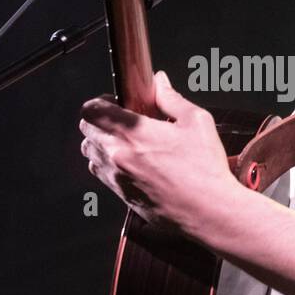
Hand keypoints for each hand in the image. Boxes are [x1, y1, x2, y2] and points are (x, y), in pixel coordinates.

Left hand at [78, 70, 241, 239]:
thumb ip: (171, 99)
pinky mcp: (122, 197)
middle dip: (99, 121)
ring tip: (126, 143)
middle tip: (122, 120)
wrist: (209, 212)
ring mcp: (117, 178)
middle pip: (86, 131)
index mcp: (133, 133)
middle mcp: (117, 155)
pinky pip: (101, 176)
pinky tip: (133, 163)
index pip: (92, 110)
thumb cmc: (205, 168)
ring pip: (90, 154)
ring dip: (100, 144)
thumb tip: (159, 82)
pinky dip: (108, 165)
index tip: (116, 102)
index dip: (100, 102)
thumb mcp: (196, 122)